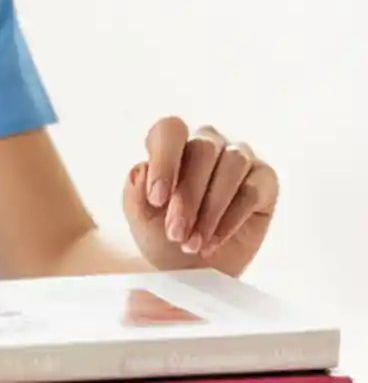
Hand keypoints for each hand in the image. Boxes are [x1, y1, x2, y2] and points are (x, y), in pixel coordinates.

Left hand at [123, 117, 278, 276]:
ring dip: (210, 210)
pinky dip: (230, 220)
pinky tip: (212, 241)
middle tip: (175, 233)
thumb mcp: (140, 218)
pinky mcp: (264, 181)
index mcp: (171, 144)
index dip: (164, 160)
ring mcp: (239, 158)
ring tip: (193, 243)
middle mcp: (207, 144)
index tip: (156, 198)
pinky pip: (252, 191)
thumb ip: (135, 192)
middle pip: (202, 150)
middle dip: (188, 196)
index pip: (170, 131)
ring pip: (231, 166)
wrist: (189, 269)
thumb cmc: (162, 235)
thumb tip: (141, 169)